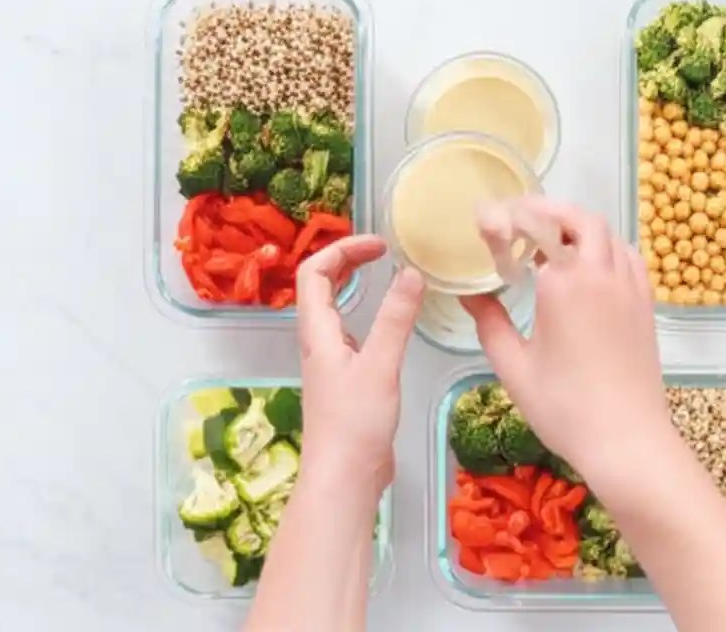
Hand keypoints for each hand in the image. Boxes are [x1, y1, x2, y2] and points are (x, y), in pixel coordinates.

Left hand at [296, 235, 424, 495]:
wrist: (344, 480)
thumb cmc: (355, 424)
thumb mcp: (380, 365)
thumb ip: (396, 318)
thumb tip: (411, 271)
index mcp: (317, 333)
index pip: (314, 273)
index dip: (342, 250)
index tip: (379, 246)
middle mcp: (318, 344)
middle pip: (321, 288)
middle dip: (349, 262)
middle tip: (384, 252)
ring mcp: (331, 364)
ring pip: (337, 313)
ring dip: (356, 288)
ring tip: (390, 278)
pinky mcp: (346, 384)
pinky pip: (353, 337)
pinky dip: (370, 318)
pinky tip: (393, 328)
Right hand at [462, 198, 670, 479]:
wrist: (628, 440)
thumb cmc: (564, 408)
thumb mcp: (513, 366)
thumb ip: (490, 323)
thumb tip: (469, 295)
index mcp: (565, 283)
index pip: (538, 226)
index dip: (510, 216)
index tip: (486, 220)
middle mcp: (601, 274)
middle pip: (579, 219)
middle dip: (548, 211)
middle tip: (518, 220)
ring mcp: (629, 288)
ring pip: (608, 235)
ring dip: (578, 226)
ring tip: (550, 239)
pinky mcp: (645, 305)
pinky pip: (628, 257)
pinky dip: (605, 247)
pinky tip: (588, 265)